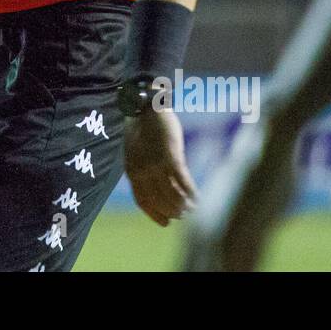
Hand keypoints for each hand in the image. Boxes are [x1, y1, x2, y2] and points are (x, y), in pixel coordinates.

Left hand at [124, 107, 196, 226]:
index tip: (166, 223)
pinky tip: (198, 198)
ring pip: (172, 194)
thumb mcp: (136, 152)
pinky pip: (183, 181)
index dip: (155, 214)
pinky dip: (191, 192)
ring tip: (193, 209)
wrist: (146, 106)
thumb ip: (142, 169)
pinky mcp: (171, 155)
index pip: (142, 201)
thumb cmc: (142, 128)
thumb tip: (155, 187)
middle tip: (183, 215)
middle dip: (172, 211)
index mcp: (132, 170)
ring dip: (184, 205)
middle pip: (159, 200)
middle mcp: (142, 171)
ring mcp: (156, 164)